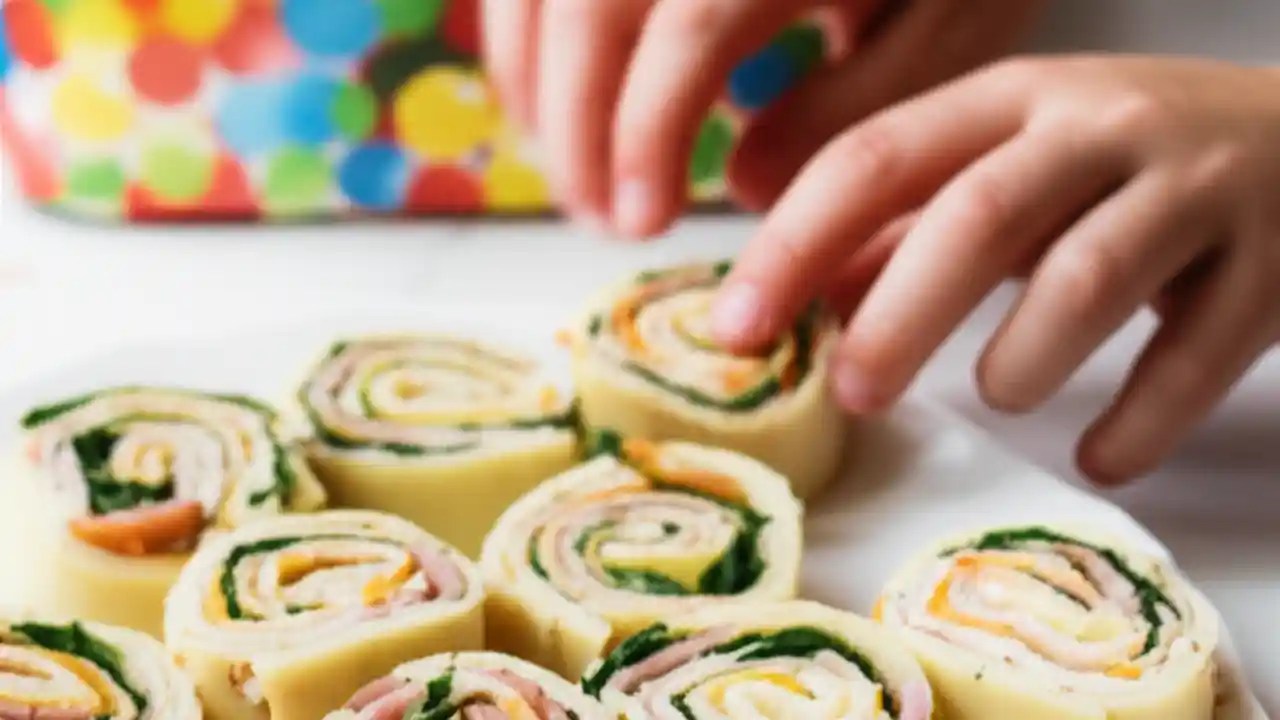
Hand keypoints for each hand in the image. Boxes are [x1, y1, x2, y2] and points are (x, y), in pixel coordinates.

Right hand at [482, 0, 1042, 234]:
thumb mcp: (945, 24)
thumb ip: (856, 109)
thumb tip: (745, 187)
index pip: (688, 29)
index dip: (648, 134)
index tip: (643, 225)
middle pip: (589, 4)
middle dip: (579, 128)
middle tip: (604, 222)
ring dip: (538, 87)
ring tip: (576, 177)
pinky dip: (524, 35)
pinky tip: (548, 99)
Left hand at [712, 56, 1279, 483]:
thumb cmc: (1124, 163)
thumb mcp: (1010, 166)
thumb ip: (910, 223)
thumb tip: (804, 295)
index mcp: (1009, 99)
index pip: (875, 160)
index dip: (793, 247)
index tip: (735, 328)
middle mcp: (1097, 128)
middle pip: (975, 219)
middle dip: (898, 318)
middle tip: (855, 395)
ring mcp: (1193, 188)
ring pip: (1087, 280)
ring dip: (1020, 361)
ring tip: (994, 395)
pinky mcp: (1273, 263)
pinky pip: (1197, 354)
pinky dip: (1137, 421)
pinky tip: (1098, 454)